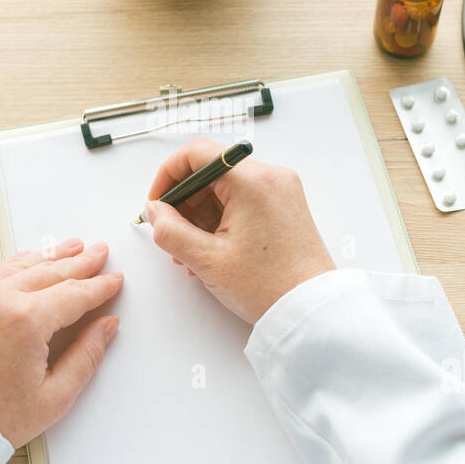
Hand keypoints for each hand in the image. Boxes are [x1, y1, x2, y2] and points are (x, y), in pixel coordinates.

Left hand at [0, 239, 122, 447]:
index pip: (74, 293)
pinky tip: (26, 262)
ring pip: (17, 265)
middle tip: (98, 252)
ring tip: (69, 248)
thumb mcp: (53, 397)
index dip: (99, 286)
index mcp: (25, 321)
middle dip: (79, 262)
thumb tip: (107, 326)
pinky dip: (12, 265)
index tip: (113, 280)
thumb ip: (87, 356)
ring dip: (47, 256)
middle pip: (49, 271)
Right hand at [145, 138, 335, 324]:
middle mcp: (270, 177)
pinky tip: (210, 250)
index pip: (197, 153)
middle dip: (185, 201)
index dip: (168, 174)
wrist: (310, 310)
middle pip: (211, 172)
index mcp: (253, 181)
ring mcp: (281, 191)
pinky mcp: (284, 206)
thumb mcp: (207, 260)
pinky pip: (242, 202)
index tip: (157, 201)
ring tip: (190, 251)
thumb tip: (154, 212)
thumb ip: (170, 231)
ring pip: (225, 188)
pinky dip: (222, 219)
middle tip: (170, 232)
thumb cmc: (270, 287)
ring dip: (201, 214)